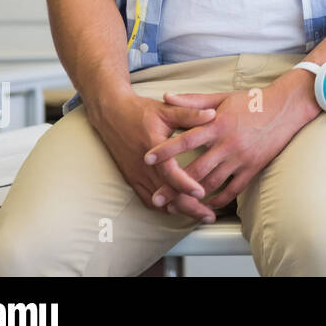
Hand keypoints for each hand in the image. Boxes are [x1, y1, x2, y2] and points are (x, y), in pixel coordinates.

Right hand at [85, 92, 217, 221]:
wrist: (111, 115)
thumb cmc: (141, 111)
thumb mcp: (167, 109)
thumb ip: (190, 114)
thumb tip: (214, 115)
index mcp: (153, 147)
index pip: (168, 171)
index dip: (185, 184)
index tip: (201, 193)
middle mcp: (143, 165)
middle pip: (166, 193)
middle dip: (188, 207)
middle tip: (209, 216)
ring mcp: (136, 174)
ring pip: (158, 201)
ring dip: (178, 210)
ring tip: (200, 215)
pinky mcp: (132, 179)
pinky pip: (148, 199)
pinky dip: (164, 207)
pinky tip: (179, 210)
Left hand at [144, 84, 308, 220]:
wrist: (286, 108)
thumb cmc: (252, 101)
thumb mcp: (222, 98)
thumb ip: (193, 101)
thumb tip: (166, 97)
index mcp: (217, 125)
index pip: (186, 140)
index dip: (166, 150)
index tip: (147, 159)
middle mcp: (227, 144)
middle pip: (195, 170)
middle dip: (173, 186)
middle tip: (156, 199)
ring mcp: (241, 158)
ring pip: (212, 184)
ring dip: (193, 198)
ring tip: (176, 208)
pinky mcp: (253, 168)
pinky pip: (233, 190)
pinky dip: (218, 200)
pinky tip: (207, 206)